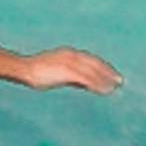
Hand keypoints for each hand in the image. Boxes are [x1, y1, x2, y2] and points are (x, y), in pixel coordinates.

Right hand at [0, 42, 115, 89]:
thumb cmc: (38, 73)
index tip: (112, 74)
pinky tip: (106, 91)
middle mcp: (71, 55)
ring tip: (116, 86)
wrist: (25, 70)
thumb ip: (72, 77)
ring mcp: (70, 62)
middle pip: (94, 63)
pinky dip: (98, 84)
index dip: (102, 67)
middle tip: (120, 80)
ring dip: (105, 78)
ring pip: (93, 71)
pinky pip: (87, 79)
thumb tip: (86, 84)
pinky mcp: (68, 71)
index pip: (89, 59)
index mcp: (68, 54)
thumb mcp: (58, 73)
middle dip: (107, 71)